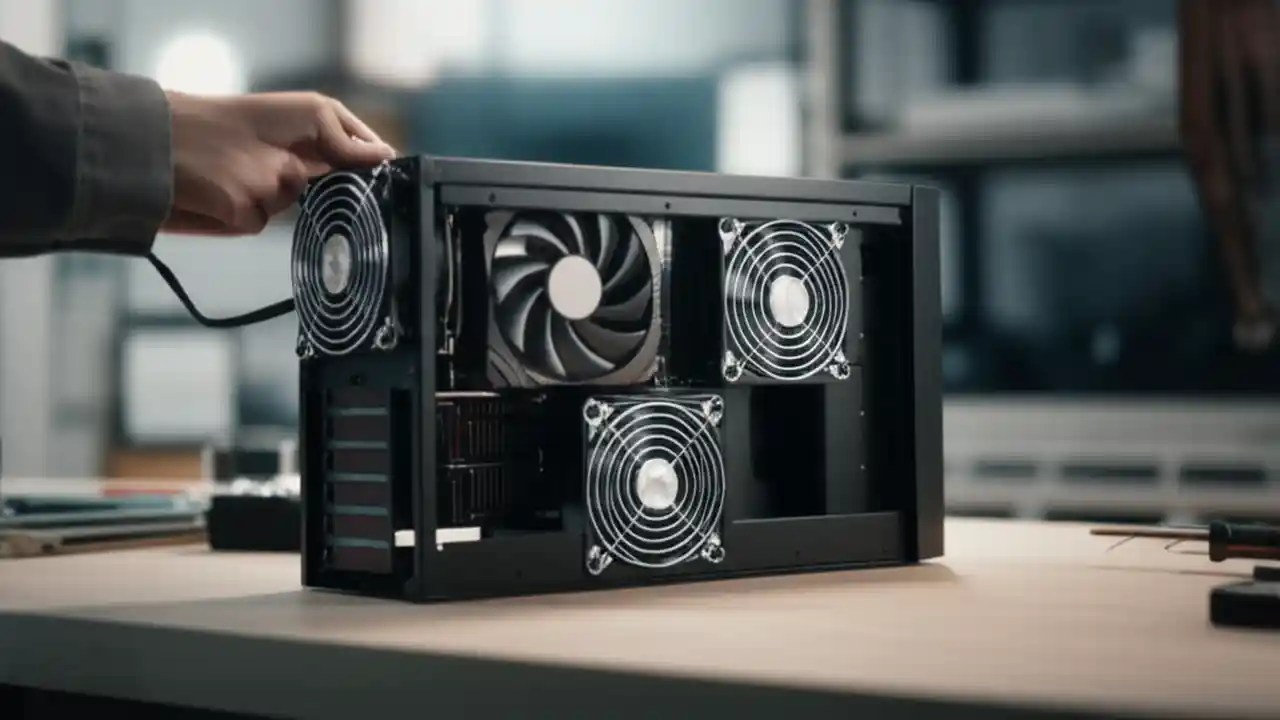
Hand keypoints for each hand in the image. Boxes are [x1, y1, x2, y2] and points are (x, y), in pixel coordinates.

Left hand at [163, 91, 395, 234]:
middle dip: (342, 192)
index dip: (375, 168)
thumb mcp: (310, 114)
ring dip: (285, 192)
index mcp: (315, 139)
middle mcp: (299, 168)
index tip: (391, 178)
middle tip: (349, 186)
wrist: (173, 144)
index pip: (358, 158)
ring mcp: (274, 194)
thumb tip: (386, 155)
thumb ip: (347, 139)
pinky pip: (266, 219)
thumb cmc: (243, 120)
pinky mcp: (247, 215)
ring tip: (254, 170)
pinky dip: (251, 206)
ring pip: (300, 208)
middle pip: (339, 193)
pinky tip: (232, 189)